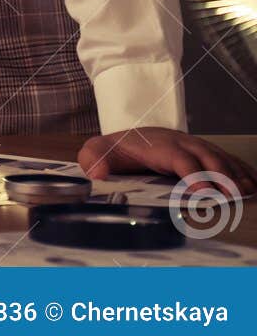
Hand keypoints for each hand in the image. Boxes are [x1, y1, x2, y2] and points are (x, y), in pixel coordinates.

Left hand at [79, 126, 256, 193]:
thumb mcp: (97, 151)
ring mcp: (195, 145)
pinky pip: (227, 159)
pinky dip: (242, 171)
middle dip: (222, 177)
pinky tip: (253, 185)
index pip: (178, 158)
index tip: (204, 193)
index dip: (193, 174)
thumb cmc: (116, 149)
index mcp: (156, 145)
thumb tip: (97, 173)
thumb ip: (94, 159)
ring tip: (248, 193)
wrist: (128, 137)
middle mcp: (180, 142)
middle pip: (206, 157)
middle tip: (235, 197)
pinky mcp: (204, 151)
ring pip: (220, 157)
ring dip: (236, 175)